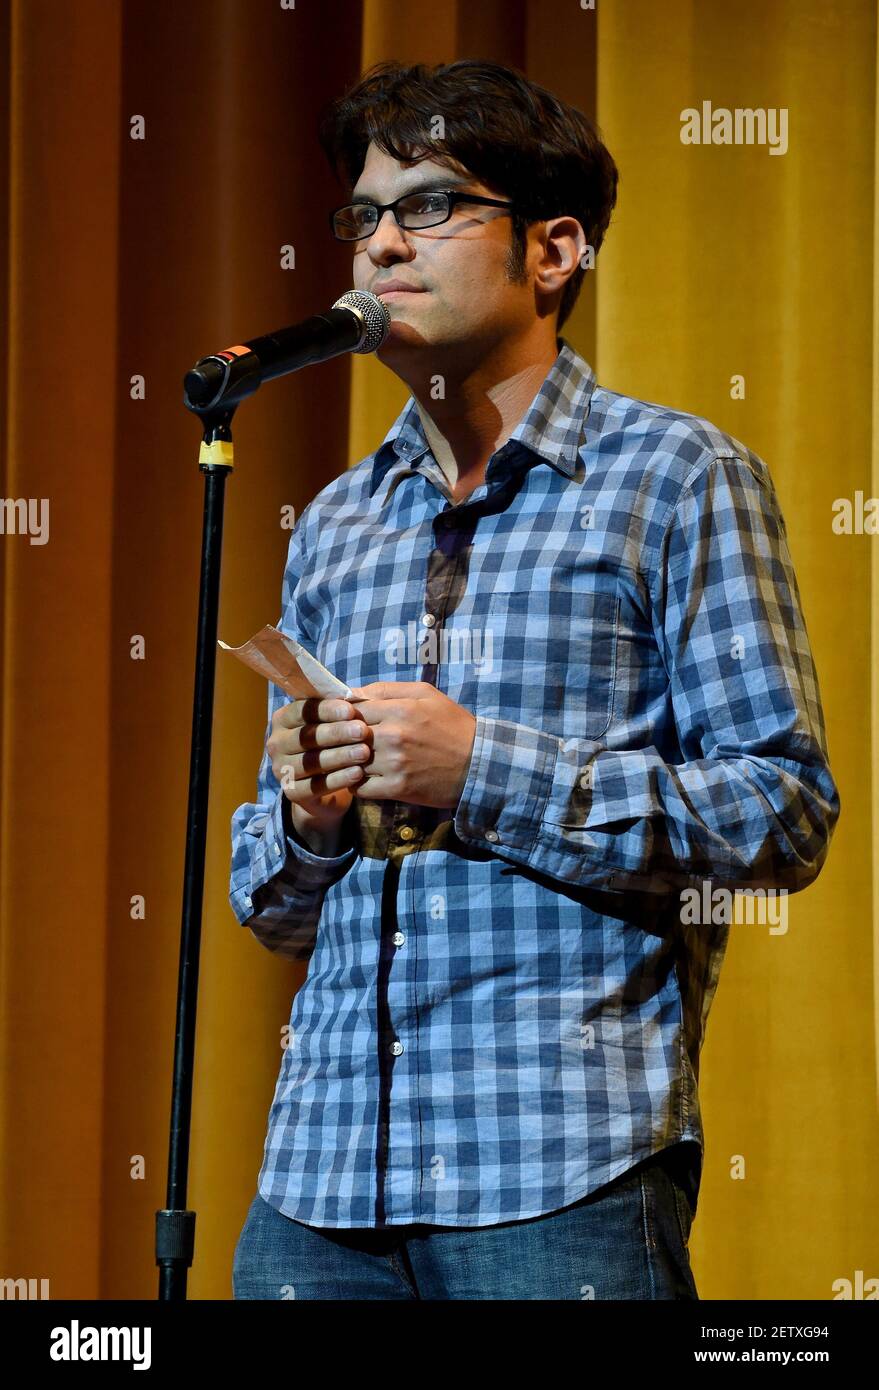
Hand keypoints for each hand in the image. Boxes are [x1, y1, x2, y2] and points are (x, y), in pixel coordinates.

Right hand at [266, 695, 370, 840]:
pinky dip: (338, 779)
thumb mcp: (335, 723)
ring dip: (340, 756)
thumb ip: (341, 709)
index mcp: (284, 719)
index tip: (351, 711)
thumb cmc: (333, 744)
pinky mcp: (291, 792)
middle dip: (336, 733)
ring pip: (310, 762)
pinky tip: (357, 774)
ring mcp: (281, 769)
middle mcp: (277, 743)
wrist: (326, 786)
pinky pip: (315, 786)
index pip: (302, 710)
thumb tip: (357, 696)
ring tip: (364, 753)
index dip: (327, 710)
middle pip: (306, 736)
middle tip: (362, 732)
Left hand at [346, 681, 476, 809]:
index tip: (345, 720)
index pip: (351, 709)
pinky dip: (357, 783)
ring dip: (348, 761)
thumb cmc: (453, 726)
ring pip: (350, 761)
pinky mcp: (396, 788)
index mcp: (400, 709)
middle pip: (346, 735)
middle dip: (342, 738)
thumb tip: (353, 693)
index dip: (345, 714)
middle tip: (343, 741)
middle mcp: (393, 736)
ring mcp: (393, 763)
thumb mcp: (427, 695)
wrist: (479, 764)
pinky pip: (360, 787)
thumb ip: (388, 689)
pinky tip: (363, 777)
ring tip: (352, 760)